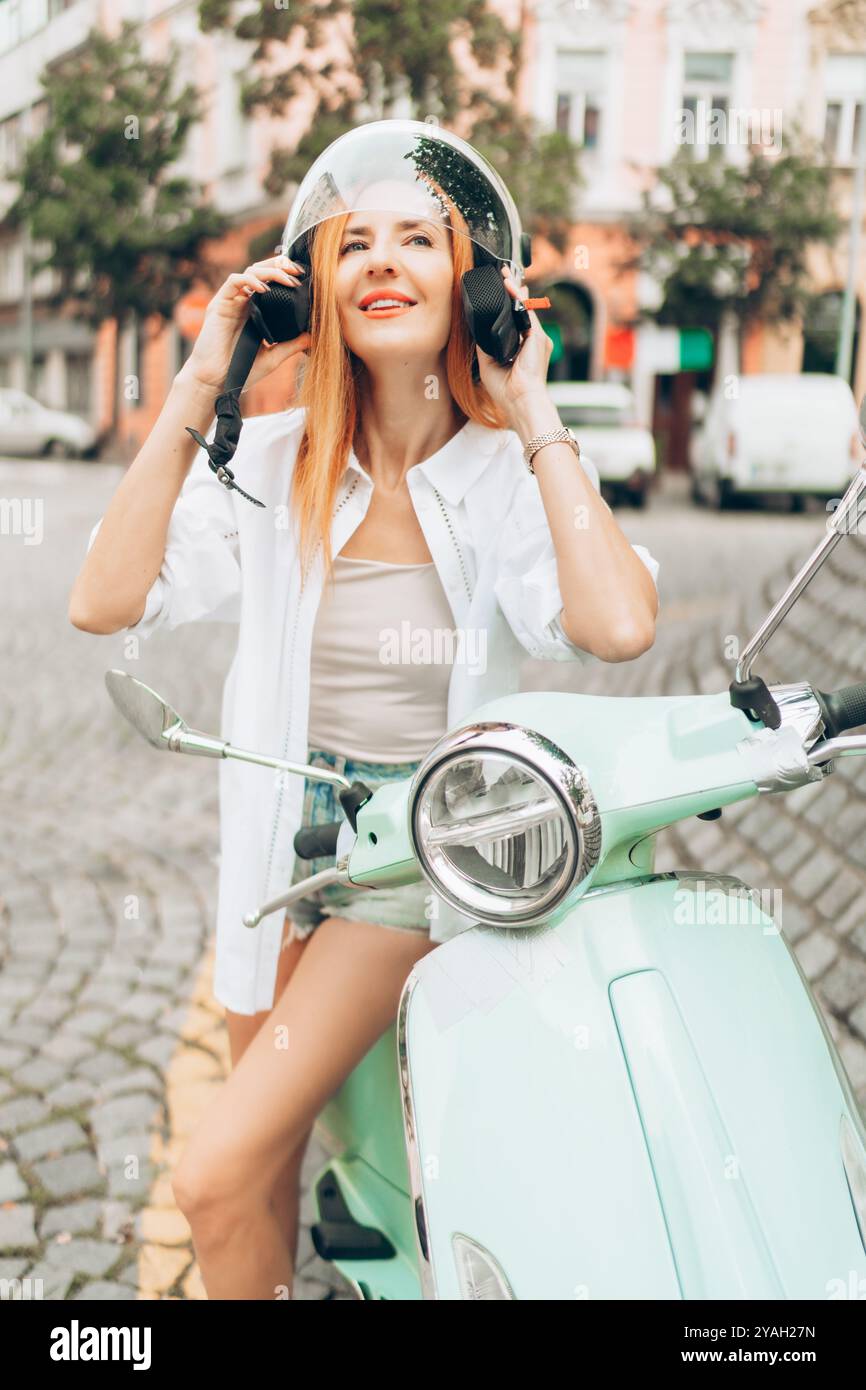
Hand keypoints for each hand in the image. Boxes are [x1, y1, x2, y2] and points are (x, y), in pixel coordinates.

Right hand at [179, 255, 311, 392]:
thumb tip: (313, 336)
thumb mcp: (273, 357)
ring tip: (288, 280)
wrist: (216, 383)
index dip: (286, 274)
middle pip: (261, 270)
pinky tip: (264, 289)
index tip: (303, 278)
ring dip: (270, 272)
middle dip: (280, 265)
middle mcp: (243, 302)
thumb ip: (291, 345)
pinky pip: (233, 282)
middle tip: (298, 271)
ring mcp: (231, 301)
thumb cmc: (241, 371)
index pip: (270, 281)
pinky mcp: (219, 304)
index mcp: (255, 310)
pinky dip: (249, 280)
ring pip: (249, 272)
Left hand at [475, 265, 552, 425]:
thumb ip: (485, 344)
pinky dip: (518, 298)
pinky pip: (527, 311)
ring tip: (504, 274)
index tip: (502, 290)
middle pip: (522, 310)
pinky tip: (509, 286)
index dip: (509, 305)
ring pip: (524, 308)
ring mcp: (537, 338)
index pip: (515, 321)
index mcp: (521, 349)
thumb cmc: (506, 389)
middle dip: (513, 291)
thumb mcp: (489, 363)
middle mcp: (531, 341)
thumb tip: (478, 327)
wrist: (520, 400)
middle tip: (504, 273)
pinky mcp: (538, 337)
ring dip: (514, 290)